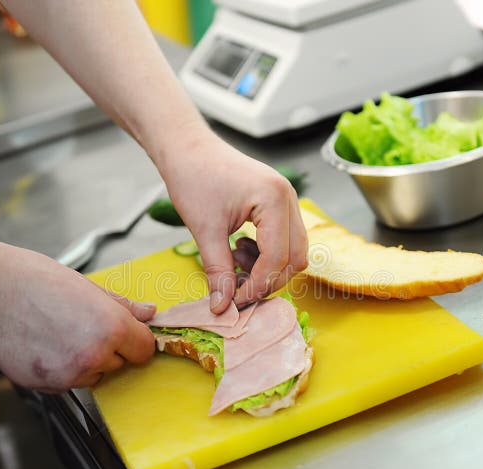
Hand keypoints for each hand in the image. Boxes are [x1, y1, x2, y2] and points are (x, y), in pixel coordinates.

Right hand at [0, 248, 155, 391]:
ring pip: (93, 375)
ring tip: (58, 332)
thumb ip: (123, 306)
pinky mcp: (45, 385)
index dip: (136, 339)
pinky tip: (43, 345)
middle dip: (109, 349)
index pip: (144, 349)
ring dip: (85, 361)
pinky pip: (66, 383)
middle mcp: (94, 356)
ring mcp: (68, 375)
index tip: (128, 333)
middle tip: (81, 324)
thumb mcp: (88, 286)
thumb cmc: (34, 281)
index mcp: (111, 327)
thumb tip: (149, 312)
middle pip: (120, 363)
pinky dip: (61, 370)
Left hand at [159, 130, 307, 312]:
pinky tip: (239, 248)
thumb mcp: (204, 230)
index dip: (258, 285)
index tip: (235, 300)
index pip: (278, 257)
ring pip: (294, 250)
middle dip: (268, 279)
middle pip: (295, 257)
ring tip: (234, 261)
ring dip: (268, 267)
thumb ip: (218, 271)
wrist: (187, 148)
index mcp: (274, 199)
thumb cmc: (193, 178)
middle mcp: (289, 197)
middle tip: (237, 289)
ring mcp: (287, 198)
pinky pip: (285, 238)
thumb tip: (223, 307)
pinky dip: (267, 253)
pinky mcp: (279, 202)